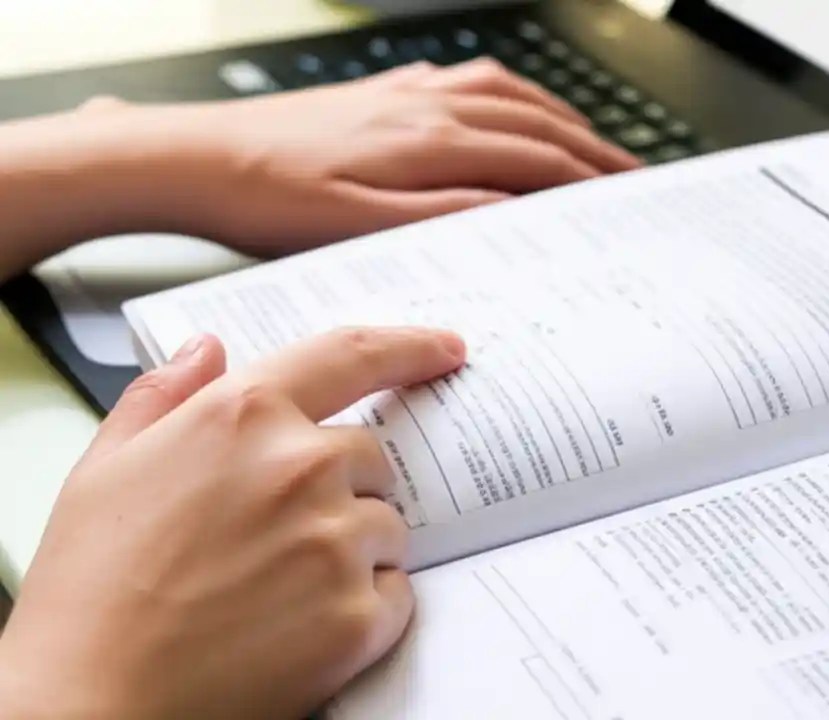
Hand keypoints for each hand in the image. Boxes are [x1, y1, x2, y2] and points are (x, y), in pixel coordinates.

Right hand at [0, 327, 463, 718]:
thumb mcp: (105, 466)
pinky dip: (364, 608)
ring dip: (353, 549)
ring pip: (386, 528)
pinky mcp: (358, 616)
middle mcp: (303, 467)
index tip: (447, 348)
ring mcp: (337, 543)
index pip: (353, 356)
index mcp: (245, 416)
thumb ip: (165, 395)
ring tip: (276, 587)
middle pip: (370, 458)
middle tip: (278, 534)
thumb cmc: (91, 589)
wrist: (93, 701)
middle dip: (340, 487)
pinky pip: (395, 594)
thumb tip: (210, 350)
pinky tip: (300, 626)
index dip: (411, 346)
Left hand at [83, 59, 640, 254]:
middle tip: (637, 176)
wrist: (201, 159)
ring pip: (513, 97)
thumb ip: (446, 216)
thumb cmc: (271, 201)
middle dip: (595, 151)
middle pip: (537, 123)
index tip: (630, 199)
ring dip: (565, 120)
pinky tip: (520, 108)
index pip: (535, 159)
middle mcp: (430, 104)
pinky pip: (476, 83)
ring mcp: (411, 91)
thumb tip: (518, 211)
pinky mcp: (389, 92)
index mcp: (431, 140)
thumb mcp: (362, 228)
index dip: (589, 180)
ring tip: (598, 145)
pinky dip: (519, 98)